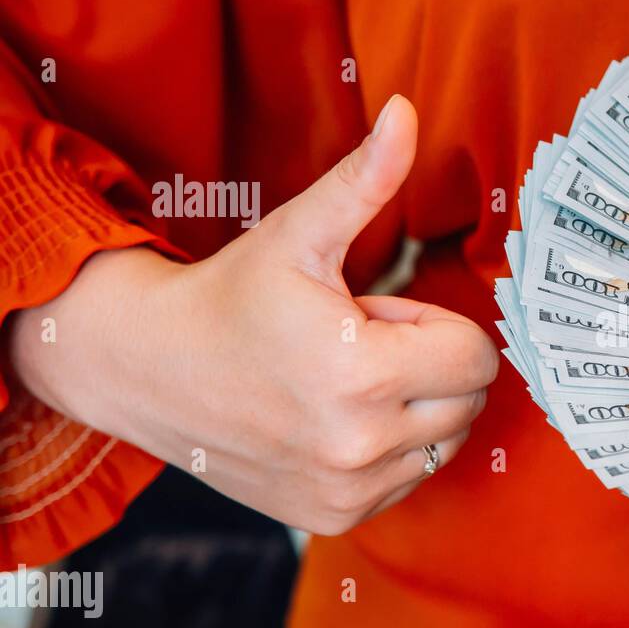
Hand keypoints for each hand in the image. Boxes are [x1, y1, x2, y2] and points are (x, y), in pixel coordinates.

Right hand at [8, 95, 497, 533]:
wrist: (151, 372)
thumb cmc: (232, 297)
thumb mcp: (299, 234)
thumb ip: (365, 180)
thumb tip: (410, 111)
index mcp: (361, 375)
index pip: (477, 356)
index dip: (433, 326)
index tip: (376, 315)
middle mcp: (360, 446)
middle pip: (468, 399)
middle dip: (429, 364)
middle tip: (357, 345)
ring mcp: (349, 490)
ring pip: (445, 440)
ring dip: (415, 407)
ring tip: (344, 383)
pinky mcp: (336, 517)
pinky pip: (411, 477)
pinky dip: (392, 448)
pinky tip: (335, 420)